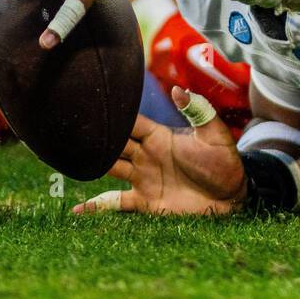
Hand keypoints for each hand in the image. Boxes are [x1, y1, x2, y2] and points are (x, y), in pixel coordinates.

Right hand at [74, 88, 246, 215]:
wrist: (231, 197)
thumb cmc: (224, 163)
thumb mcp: (214, 135)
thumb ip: (198, 110)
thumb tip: (178, 89)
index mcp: (159, 136)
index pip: (131, 123)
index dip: (114, 115)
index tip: (91, 105)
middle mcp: (146, 155)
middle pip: (114, 143)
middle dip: (96, 137)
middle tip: (70, 131)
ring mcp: (142, 177)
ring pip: (110, 167)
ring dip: (92, 164)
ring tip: (67, 160)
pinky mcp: (145, 201)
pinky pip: (115, 202)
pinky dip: (96, 206)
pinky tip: (76, 209)